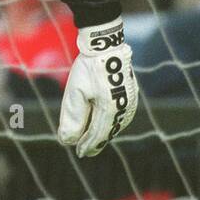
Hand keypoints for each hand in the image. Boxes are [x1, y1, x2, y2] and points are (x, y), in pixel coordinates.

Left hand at [58, 19, 137, 157]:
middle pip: (108, 131)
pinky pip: (122, 115)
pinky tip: (105, 123)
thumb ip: (72, 119)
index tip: (79, 152)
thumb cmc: (88, 69)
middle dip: (96, 141)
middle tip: (84, 150)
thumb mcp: (75, 94)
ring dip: (105, 132)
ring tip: (93, 139)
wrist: (106, 46)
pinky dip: (112, 122)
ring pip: (116, 124)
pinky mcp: (132, 94)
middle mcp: (124, 109)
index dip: (88, 145)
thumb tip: (67, 141)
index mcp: (110, 110)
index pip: (97, 135)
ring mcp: (131, 101)